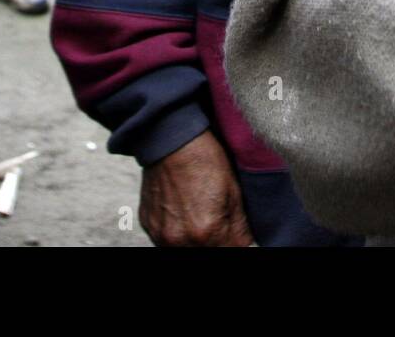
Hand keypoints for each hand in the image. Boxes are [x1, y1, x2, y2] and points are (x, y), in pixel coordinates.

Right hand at [139, 130, 254, 246]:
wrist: (170, 141)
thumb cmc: (204, 160)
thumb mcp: (233, 190)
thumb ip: (240, 225)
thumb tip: (246, 243)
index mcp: (206, 231)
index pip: (230, 251)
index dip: (234, 242)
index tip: (234, 231)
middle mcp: (180, 240)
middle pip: (207, 253)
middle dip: (216, 241)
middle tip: (217, 219)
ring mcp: (160, 235)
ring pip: (186, 250)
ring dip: (194, 240)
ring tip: (198, 214)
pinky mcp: (148, 226)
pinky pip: (165, 240)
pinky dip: (177, 232)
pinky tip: (182, 211)